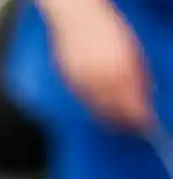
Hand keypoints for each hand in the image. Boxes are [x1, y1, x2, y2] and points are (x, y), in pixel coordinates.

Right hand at [42, 0, 152, 129]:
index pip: (130, 105)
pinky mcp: (68, 81)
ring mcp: (80, 82)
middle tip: (133, 127)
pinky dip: (94, 105)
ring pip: (96, 109)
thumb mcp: (131, 50)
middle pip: (112, 112)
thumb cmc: (106, 26)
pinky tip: (100, 105)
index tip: (147, 123)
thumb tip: (146, 94)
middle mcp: (97, 80)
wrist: (74, 15)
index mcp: (117, 71)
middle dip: (123, 122)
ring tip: (117, 121)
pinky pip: (84, 100)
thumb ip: (138, 75)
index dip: (139, 117)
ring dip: (108, 116)